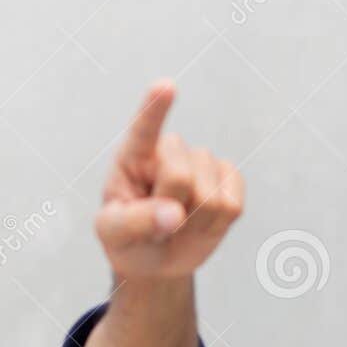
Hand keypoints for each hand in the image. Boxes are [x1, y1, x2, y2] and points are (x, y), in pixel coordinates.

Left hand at [94, 80, 244, 280]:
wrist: (156, 259)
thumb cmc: (128, 239)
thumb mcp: (114, 233)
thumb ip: (136, 222)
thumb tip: (174, 214)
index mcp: (133, 157)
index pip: (144, 130)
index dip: (155, 108)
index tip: (166, 87)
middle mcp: (169, 152)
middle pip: (180, 175)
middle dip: (171, 207)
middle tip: (158, 222)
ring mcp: (202, 163)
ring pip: (210, 195)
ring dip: (194, 222)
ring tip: (178, 225)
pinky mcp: (229, 180)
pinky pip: (233, 203)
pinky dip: (217, 225)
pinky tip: (201, 223)